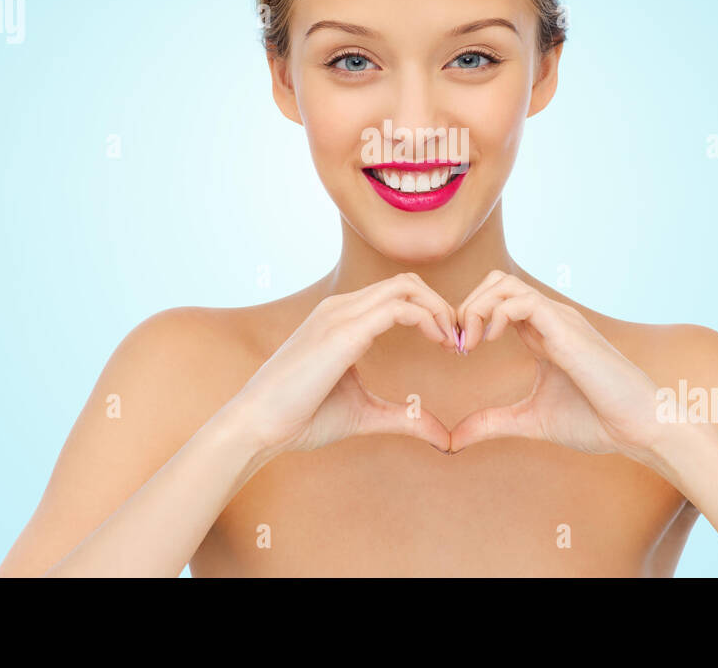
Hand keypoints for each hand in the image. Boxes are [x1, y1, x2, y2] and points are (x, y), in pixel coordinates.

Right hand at [228, 273, 459, 458]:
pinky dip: (428, 318)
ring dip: (439, 309)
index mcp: (342, 319)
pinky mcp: (343, 333)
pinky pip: (397, 308)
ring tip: (453, 341)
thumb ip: (404, 417)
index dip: (432, 312)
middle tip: (461, 340)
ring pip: (405, 286)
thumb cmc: (300, 417)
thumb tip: (442, 436)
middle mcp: (341, 308)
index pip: (397, 294)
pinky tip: (440, 342)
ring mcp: (340, 316)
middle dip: (441, 305)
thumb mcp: (364, 414)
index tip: (452, 344)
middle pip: (406, 282)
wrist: (257, 425)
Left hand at [448, 271, 667, 464]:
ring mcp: (559, 320)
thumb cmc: (597, 420)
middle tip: (456, 344)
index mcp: (542, 334)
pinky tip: (487, 341)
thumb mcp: (531, 421)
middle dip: (465, 306)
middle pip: (494, 283)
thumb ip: (492, 424)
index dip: (468, 319)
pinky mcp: (566, 329)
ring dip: (475, 307)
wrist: (639, 426)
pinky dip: (495, 314)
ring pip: (504, 284)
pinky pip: (522, 301)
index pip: (496, 302)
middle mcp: (549, 319)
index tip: (456, 351)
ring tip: (468, 342)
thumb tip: (451, 440)